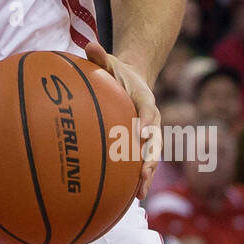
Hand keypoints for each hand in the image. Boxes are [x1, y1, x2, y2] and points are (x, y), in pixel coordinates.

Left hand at [84, 41, 160, 199]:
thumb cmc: (116, 72)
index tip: (140, 134)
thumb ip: (100, 55)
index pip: (148, 110)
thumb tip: (89, 44)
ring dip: (146, 175)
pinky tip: (126, 198)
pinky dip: (136, 179)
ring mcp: (149, 134)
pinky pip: (140, 162)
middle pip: (155, 141)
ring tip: (138, 195)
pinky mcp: (141, 145)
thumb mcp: (110, 61)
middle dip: (150, 158)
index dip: (146, 122)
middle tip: (143, 173)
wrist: (133, 81)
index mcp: (145, 99)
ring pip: (151, 157)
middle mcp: (151, 120)